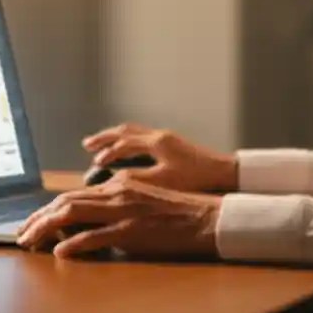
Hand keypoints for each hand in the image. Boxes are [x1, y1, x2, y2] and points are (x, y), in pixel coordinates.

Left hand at [16, 176, 221, 258]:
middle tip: (21, 233)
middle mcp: (116, 193)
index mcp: (118, 186)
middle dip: (38, 218)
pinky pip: (96, 236)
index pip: (73, 195)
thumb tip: (91, 223)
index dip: (47, 209)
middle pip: (66, 202)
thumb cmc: (176, 213)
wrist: (205, 217)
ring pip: (73, 214)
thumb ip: (115, 208)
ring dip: (46, 227)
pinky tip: (60, 251)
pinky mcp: (131, 230)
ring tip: (29, 240)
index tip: (32, 222)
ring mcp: (123, 211)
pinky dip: (75, 243)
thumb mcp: (141, 203)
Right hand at [82, 123, 237, 191]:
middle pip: (125, 131)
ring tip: (101, 143)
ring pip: (134, 130)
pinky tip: (128, 148)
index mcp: (156, 142)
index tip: (94, 164)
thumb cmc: (196, 178)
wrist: (225, 171)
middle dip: (104, 138)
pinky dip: (129, 138)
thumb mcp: (164, 182)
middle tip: (87, 145)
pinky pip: (142, 134)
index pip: (123, 144)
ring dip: (115, 136)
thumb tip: (113, 180)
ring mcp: (166, 137)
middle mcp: (159, 135)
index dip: (107, 154)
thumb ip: (137, 180)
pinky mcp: (172, 142)